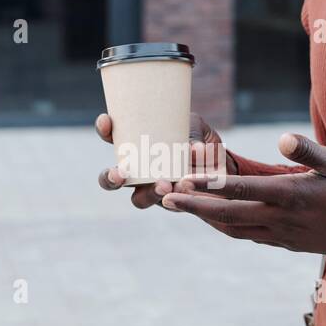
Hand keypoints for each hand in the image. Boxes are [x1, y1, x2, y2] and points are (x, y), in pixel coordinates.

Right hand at [95, 111, 236, 208]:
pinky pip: (170, 204)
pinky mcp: (173, 203)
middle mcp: (138, 172)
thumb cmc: (198, 138)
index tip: (107, 121)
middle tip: (121, 172)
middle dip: (111, 177)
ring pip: (139, 199)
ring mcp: (153, 189)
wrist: (221, 163)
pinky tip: (186, 188)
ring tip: (164, 184)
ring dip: (148, 193)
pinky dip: (177, 196)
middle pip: (110, 180)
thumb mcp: (196, 126)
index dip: (104, 129)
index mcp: (136, 147)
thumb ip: (193, 133)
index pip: (112, 137)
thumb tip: (192, 149)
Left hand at [160, 133, 325, 266]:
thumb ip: (308, 151)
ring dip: (204, 217)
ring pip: (233, 229)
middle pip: (226, 214)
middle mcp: (282, 219)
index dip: (210, 184)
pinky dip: (225, 227)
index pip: (242, 190)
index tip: (183, 179)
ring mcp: (282, 235)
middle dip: (193, 205)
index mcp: (292, 196)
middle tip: (163, 196)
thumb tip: (281, 138)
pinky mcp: (286, 243)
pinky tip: (213, 219)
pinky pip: (247, 236)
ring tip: (178, 206)